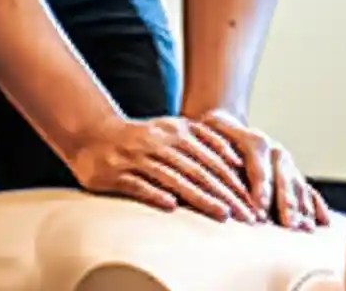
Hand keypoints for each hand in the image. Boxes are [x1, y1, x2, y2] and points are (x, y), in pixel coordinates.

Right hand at [66, 116, 259, 222]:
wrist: (94, 134)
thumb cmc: (140, 138)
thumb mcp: (172, 130)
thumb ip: (202, 141)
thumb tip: (237, 159)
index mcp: (177, 131)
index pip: (213, 158)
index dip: (234, 180)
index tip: (252, 201)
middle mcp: (161, 142)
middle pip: (200, 170)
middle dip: (226, 193)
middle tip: (246, 214)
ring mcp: (138, 157)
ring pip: (175, 178)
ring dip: (200, 197)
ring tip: (221, 214)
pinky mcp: (117, 173)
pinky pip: (139, 184)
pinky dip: (156, 194)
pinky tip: (171, 207)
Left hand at [196, 109, 328, 230]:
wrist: (227, 124)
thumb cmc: (212, 133)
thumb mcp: (209, 132)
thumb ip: (211, 148)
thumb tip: (209, 168)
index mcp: (255, 141)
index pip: (259, 170)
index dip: (260, 192)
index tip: (258, 212)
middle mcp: (275, 150)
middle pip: (283, 179)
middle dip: (285, 203)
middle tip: (288, 224)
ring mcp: (286, 162)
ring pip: (297, 185)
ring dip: (301, 207)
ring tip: (304, 228)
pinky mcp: (291, 172)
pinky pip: (306, 188)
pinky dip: (315, 204)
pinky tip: (322, 221)